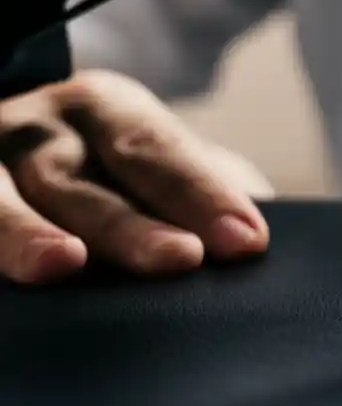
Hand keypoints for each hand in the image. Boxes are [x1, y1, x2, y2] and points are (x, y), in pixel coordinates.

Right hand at [0, 71, 270, 284]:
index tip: (246, 242)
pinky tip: (10, 294)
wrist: (34, 160)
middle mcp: (34, 131)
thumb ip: (204, 199)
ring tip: (62, 264)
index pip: (154, 149)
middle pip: (77, 179)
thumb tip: (253, 245)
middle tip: (181, 259)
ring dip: (27, 232)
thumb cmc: (124, 181)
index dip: (201, 195)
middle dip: (129, 225)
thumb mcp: (162, 171)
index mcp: (103, 110)